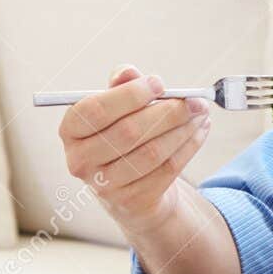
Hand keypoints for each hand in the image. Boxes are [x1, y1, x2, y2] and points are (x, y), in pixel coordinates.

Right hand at [59, 64, 211, 234]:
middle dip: (168, 112)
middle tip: (194, 101)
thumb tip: (128, 72)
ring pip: (151, 153)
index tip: (159, 83)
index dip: (129, 95)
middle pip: (128, 132)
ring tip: (201, 113)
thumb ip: (121, 86)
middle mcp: (80, 161)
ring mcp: (104, 186)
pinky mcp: (131, 201)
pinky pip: (167, 170)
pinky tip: (200, 131)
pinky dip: (189, 147)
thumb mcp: (116, 107)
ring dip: (183, 130)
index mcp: (70, 131)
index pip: (94, 110)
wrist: (130, 186)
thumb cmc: (121, 134)